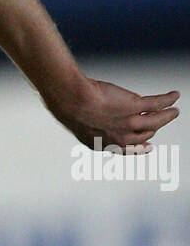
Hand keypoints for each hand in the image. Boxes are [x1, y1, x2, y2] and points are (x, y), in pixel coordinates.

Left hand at [53, 78, 179, 151]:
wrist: (72, 100)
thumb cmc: (70, 108)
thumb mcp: (80, 124)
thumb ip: (91, 127)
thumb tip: (91, 117)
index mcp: (105, 145)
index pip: (128, 150)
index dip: (140, 149)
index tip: (149, 148)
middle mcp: (120, 138)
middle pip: (144, 135)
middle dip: (154, 128)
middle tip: (162, 119)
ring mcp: (129, 122)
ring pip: (155, 121)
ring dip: (167, 115)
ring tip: (174, 110)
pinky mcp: (134, 107)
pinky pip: (156, 104)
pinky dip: (168, 100)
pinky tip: (174, 95)